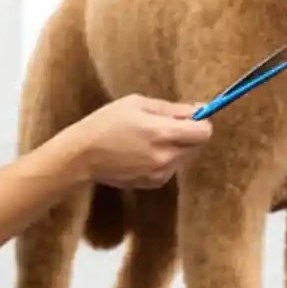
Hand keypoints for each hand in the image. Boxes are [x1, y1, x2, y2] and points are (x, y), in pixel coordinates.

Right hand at [55, 94, 212, 189]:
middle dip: (188, 135)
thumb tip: (198, 110)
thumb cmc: (106, 123)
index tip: (188, 117)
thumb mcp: (137, 104)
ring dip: (177, 147)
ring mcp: (160, 174)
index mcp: (163, 134)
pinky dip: (166, 160)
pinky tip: (144, 153)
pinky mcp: (153, 184)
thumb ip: (171, 108)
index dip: (200, 122)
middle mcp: (166, 157)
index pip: (204, 132)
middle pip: (197, 146)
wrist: (82, 156)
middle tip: (164, 126)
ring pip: (185, 158)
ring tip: (150, 139)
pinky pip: (172, 168)